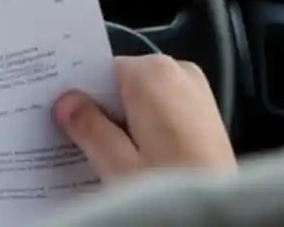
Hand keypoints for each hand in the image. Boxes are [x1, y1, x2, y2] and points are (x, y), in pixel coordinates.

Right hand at [53, 55, 234, 180]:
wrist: (223, 219)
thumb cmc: (177, 186)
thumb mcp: (119, 165)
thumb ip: (89, 128)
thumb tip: (67, 103)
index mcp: (153, 74)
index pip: (99, 71)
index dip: (78, 95)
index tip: (60, 115)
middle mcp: (178, 72)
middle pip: (120, 85)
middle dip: (100, 113)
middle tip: (81, 145)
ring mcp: (195, 91)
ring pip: (140, 99)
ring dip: (122, 125)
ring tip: (112, 161)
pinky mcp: (204, 112)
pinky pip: (161, 110)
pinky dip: (145, 129)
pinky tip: (136, 160)